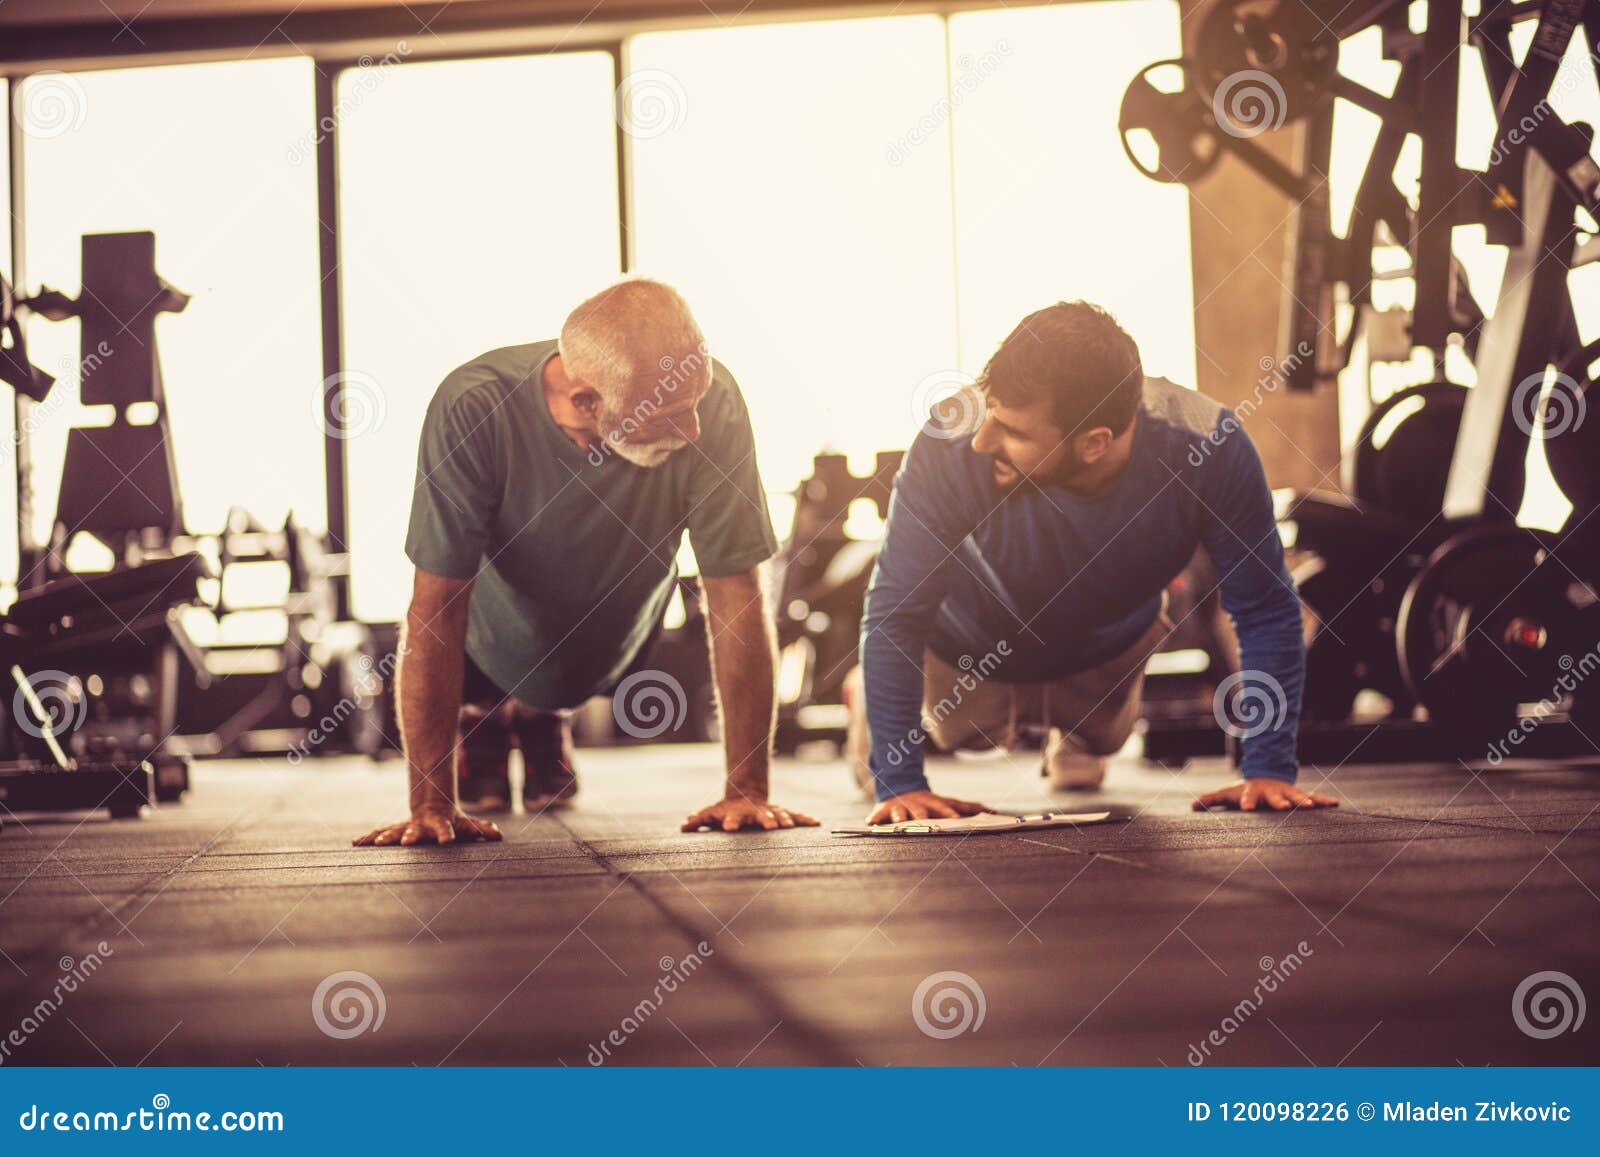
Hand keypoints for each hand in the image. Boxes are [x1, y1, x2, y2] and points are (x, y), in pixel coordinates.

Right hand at [353, 806, 502, 846]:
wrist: (431, 805)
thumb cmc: (452, 820)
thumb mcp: (468, 824)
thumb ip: (482, 829)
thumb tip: (498, 835)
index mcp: (440, 825)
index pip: (446, 830)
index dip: (447, 834)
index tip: (447, 841)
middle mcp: (421, 826)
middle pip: (416, 831)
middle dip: (410, 837)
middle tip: (407, 842)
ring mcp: (406, 827)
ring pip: (394, 831)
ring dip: (385, 836)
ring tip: (376, 843)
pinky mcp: (395, 831)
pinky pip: (380, 833)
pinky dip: (369, 837)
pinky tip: (356, 842)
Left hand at [681, 798, 819, 832]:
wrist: (744, 794)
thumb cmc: (724, 811)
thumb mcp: (710, 813)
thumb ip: (698, 820)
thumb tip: (682, 827)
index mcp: (736, 813)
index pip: (732, 818)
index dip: (731, 822)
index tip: (730, 828)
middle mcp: (754, 811)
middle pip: (760, 815)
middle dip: (766, 819)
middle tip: (770, 826)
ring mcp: (769, 810)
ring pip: (779, 813)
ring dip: (785, 819)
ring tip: (791, 825)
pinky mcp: (781, 812)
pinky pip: (794, 815)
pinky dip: (804, 819)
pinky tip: (816, 822)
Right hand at [867, 790, 987, 824]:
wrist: (902, 788)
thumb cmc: (930, 803)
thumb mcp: (948, 802)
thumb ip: (969, 807)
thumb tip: (993, 811)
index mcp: (934, 804)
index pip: (944, 809)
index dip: (949, 814)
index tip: (956, 821)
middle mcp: (917, 805)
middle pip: (921, 811)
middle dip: (923, 818)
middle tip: (925, 824)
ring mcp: (901, 807)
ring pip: (900, 814)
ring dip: (899, 819)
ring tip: (898, 824)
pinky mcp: (885, 809)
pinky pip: (878, 814)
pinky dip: (874, 817)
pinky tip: (870, 822)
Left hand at [1191, 779, 1338, 811]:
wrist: (1264, 775)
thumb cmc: (1242, 791)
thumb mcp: (1226, 793)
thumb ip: (1210, 800)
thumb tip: (1192, 807)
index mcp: (1252, 792)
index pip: (1247, 798)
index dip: (1246, 802)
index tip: (1246, 809)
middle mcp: (1271, 792)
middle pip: (1275, 797)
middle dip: (1280, 802)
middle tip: (1285, 808)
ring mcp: (1287, 792)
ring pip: (1297, 796)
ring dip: (1304, 801)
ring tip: (1313, 807)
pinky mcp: (1299, 795)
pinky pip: (1314, 797)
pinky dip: (1324, 801)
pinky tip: (1336, 804)